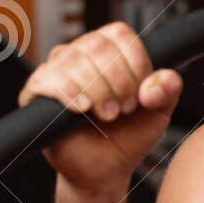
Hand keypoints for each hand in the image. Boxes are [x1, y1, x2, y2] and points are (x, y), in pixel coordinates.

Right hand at [18, 21, 183, 193]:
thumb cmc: (128, 135)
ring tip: (107, 115)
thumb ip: (167, 90)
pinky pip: (46, 78)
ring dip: (96, 90)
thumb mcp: (157, 112)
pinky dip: (68, 93)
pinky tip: (82, 109)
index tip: (142, 95)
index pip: (120, 34)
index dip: (136, 63)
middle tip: (124, 109)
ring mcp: (56, 70)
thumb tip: (164, 78)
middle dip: (118, 81)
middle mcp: (81, 53)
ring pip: (73, 60)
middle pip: (97, 45)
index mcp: (110, 49)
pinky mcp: (36, 92)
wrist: (105, 169)